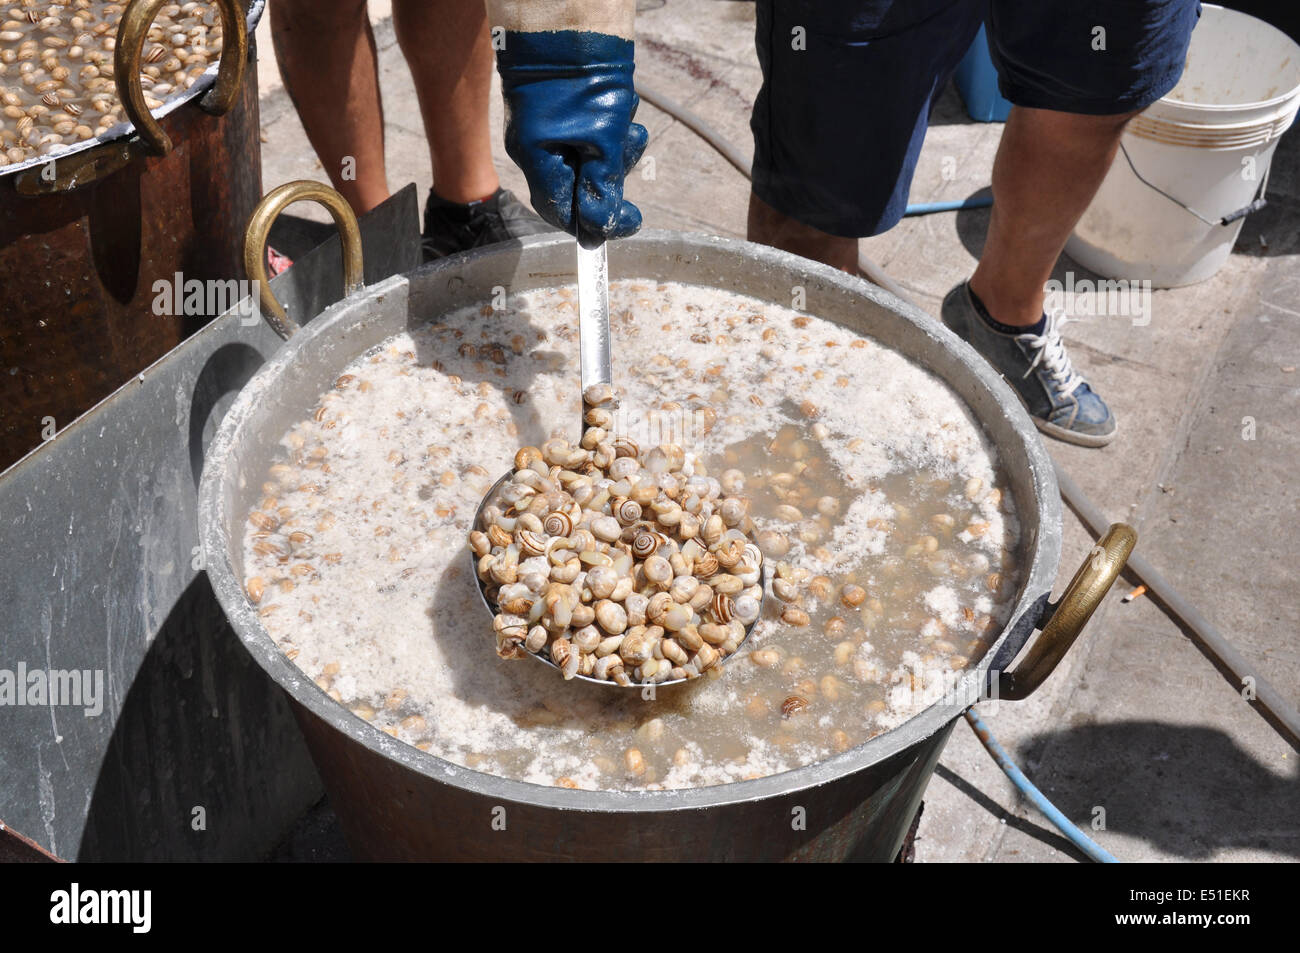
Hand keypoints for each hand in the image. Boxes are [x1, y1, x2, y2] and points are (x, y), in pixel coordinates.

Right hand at [497, 30, 647, 244]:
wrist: (566, 14)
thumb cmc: (581, 73)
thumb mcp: (603, 137)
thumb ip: (602, 185)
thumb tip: (601, 225)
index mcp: (534, 157)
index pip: (560, 210)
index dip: (594, 222)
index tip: (628, 220)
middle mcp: (532, 144)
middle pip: (575, 182)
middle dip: (609, 173)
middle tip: (628, 153)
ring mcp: (542, 123)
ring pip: (586, 155)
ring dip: (614, 147)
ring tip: (628, 125)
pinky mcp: (558, 104)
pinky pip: (585, 130)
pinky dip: (608, 126)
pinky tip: (619, 107)